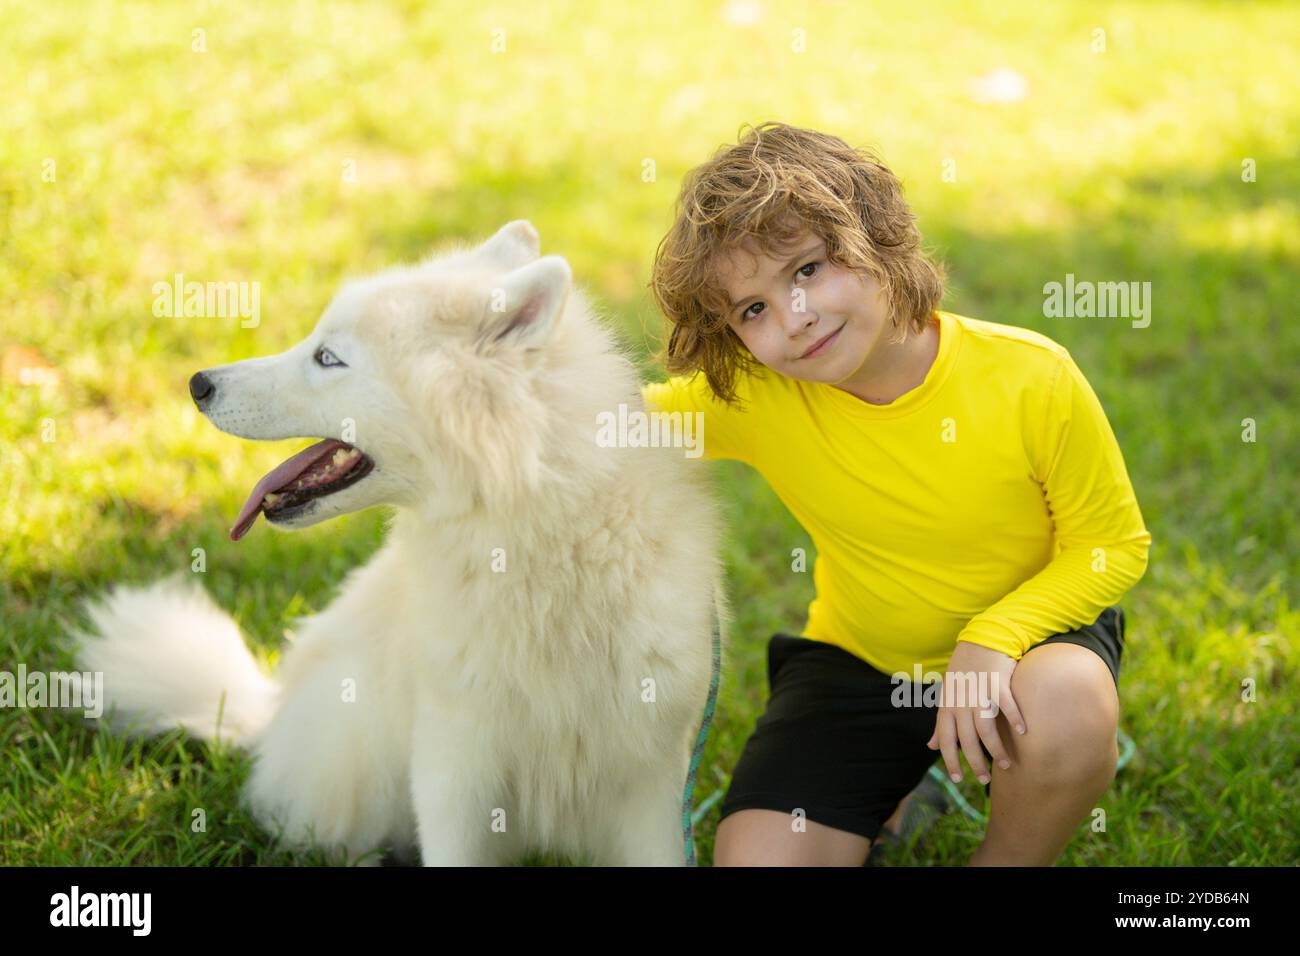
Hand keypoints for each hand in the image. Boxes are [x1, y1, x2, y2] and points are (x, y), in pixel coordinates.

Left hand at [925, 640, 1026, 784]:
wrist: (980, 641)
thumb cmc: (963, 673)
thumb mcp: (947, 698)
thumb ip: (941, 724)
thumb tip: (930, 747)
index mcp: (948, 706)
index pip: (945, 739)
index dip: (950, 760)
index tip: (958, 780)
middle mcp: (961, 702)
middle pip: (967, 739)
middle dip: (974, 763)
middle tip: (983, 780)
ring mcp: (979, 693)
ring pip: (986, 729)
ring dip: (996, 750)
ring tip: (1005, 765)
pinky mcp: (998, 683)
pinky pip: (1007, 705)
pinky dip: (1015, 719)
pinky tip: (1023, 733)